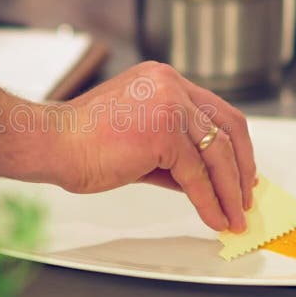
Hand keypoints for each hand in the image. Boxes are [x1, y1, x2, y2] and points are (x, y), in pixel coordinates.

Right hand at [47, 62, 257, 232]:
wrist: (51, 143)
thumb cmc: (81, 141)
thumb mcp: (138, 141)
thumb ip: (173, 155)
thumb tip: (204, 181)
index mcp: (163, 79)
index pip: (214, 110)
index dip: (234, 144)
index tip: (240, 170)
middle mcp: (170, 84)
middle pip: (227, 126)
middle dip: (240, 168)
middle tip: (244, 196)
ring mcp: (170, 104)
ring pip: (217, 153)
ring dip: (229, 190)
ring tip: (233, 216)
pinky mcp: (165, 132)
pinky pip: (197, 174)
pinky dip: (209, 201)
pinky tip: (213, 217)